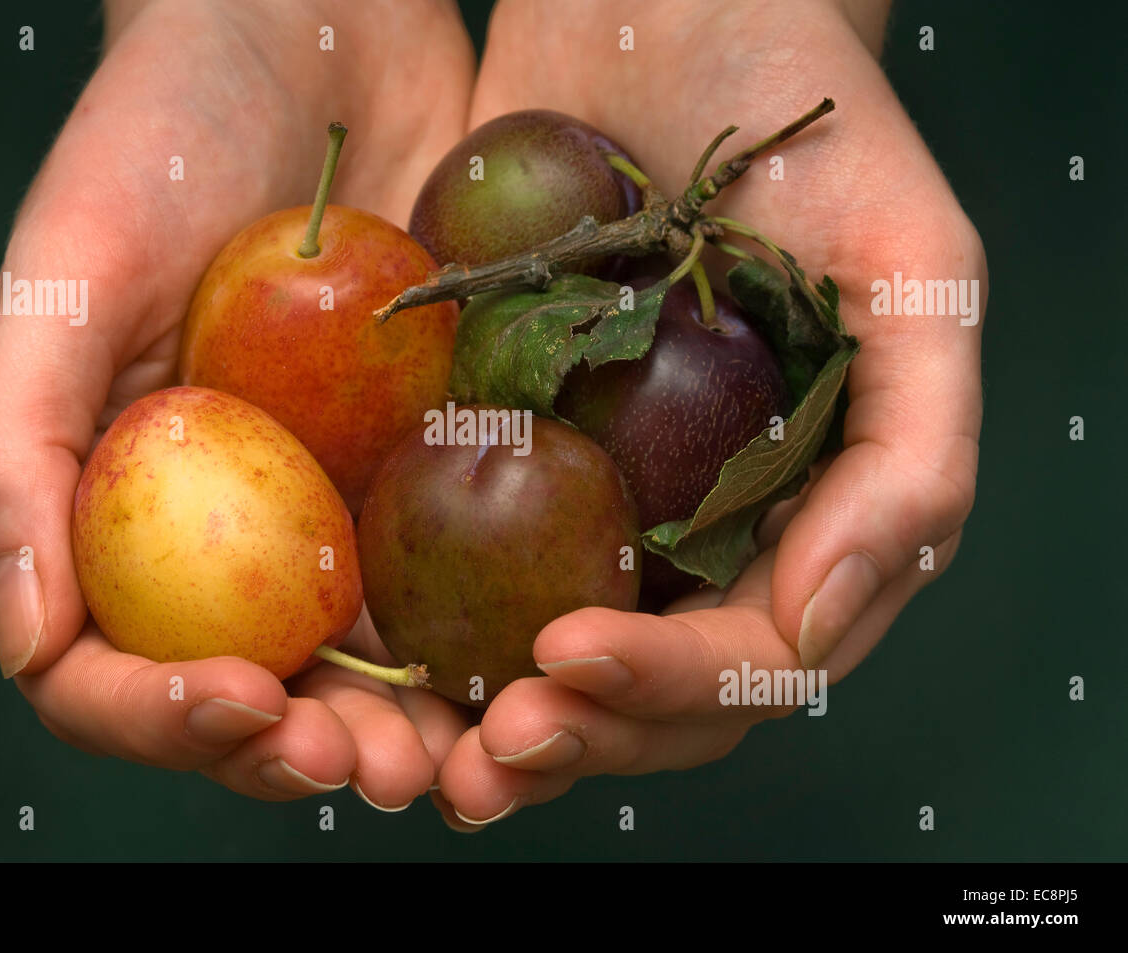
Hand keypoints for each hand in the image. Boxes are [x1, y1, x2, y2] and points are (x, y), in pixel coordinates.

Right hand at [0, 0, 473, 805]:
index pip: (112, 672)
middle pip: (256, 695)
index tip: (252, 703)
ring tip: (470, 755)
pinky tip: (541, 656)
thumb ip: (17, 455)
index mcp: (119, 510)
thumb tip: (32, 638)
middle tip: (379, 769)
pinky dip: (496, 635)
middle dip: (314, 750)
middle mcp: (228, 529)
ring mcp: (338, 504)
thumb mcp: (70, 275)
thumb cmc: (164, 131)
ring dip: (414, 729)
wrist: (316, 29)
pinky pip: (467, 574)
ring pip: (371, 665)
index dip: (166, 721)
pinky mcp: (438, 462)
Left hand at [432, 0, 983, 825]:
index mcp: (807, 511)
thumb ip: (914, 453)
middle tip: (490, 748)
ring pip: (559, 656)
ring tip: (421, 754)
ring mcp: (607, 497)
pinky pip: (472, 566)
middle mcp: (707, 526)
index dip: (673, 681)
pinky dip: (432, 632)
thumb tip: (826, 629)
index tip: (568, 657)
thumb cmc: (809, 122)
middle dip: (579, 731)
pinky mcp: (515, 451)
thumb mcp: (912, 268)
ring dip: (495, 721)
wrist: (669, 9)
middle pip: (653, 687)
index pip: (754, 653)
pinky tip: (376, 662)